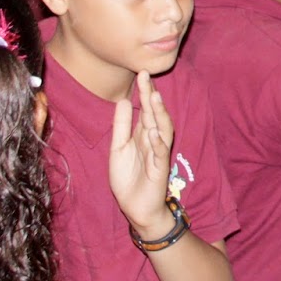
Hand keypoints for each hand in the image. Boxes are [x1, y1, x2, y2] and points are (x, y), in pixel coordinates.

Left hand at [108, 71, 175, 236]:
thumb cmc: (129, 178)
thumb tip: (123, 100)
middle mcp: (153, 139)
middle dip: (151, 95)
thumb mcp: (118, 148)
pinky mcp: (160, 169)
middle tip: (146, 75)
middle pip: (154, 114)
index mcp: (143, 133)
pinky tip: (153, 132)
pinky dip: (158, 143)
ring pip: (162, 129)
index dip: (144, 92)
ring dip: (159, 114)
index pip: (145, 109)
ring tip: (154, 97)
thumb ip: (121, 126)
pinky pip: (160, 153)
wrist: (137, 207)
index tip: (141, 73)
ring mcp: (158, 153)